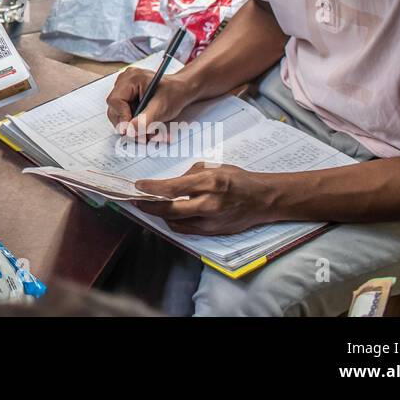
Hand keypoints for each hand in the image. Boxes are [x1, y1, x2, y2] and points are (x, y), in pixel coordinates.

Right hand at [105, 67, 199, 137]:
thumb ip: (144, 120)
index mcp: (131, 78)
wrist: (182, 90)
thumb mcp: (161, 108)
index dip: (122, 118)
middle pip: (115, 109)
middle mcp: (124, 82)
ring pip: (119, 114)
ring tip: (149, 133)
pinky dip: (135, 124)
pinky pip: (125, 114)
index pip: (115, 101)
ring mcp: (125, 89)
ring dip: (132, 127)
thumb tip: (129, 131)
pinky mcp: (128, 97)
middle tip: (142, 136)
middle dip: (128, 125)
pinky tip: (148, 127)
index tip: (131, 131)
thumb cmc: (174, 94)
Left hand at [134, 163, 277, 234]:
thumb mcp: (213, 168)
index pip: (173, 188)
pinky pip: (187, 230)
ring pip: (176, 223)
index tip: (138, 186)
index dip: (152, 188)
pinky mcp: (213, 232)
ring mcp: (211, 221)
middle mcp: (209, 204)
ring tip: (150, 206)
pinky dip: (174, 222)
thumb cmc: (238, 179)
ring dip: (160, 215)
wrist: (263, 199)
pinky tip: (168, 214)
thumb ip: (190, 176)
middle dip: (149, 206)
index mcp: (210, 183)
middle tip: (136, 201)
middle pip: (170, 210)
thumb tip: (171, 184)